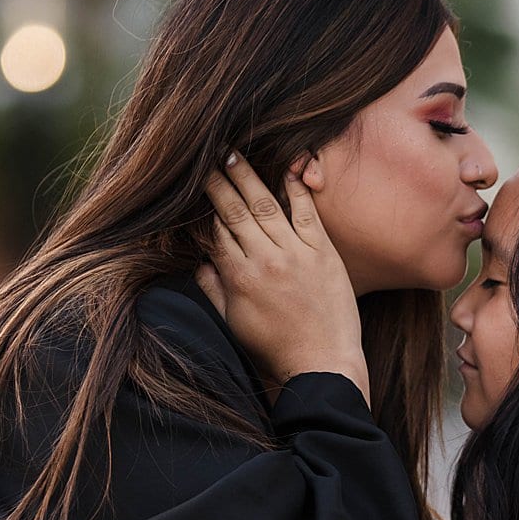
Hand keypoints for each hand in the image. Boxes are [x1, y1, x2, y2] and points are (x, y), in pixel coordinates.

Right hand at [196, 155, 367, 403]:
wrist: (321, 365)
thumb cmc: (275, 350)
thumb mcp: (234, 324)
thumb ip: (215, 291)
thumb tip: (199, 264)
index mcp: (239, 278)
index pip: (216, 231)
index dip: (204, 208)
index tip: (195, 186)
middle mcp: (265, 260)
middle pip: (235, 211)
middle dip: (218, 182)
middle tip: (207, 157)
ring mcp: (296, 254)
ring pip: (265, 206)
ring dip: (248, 177)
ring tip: (233, 154)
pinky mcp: (324, 253)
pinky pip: (307, 214)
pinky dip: (296, 190)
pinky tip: (287, 169)